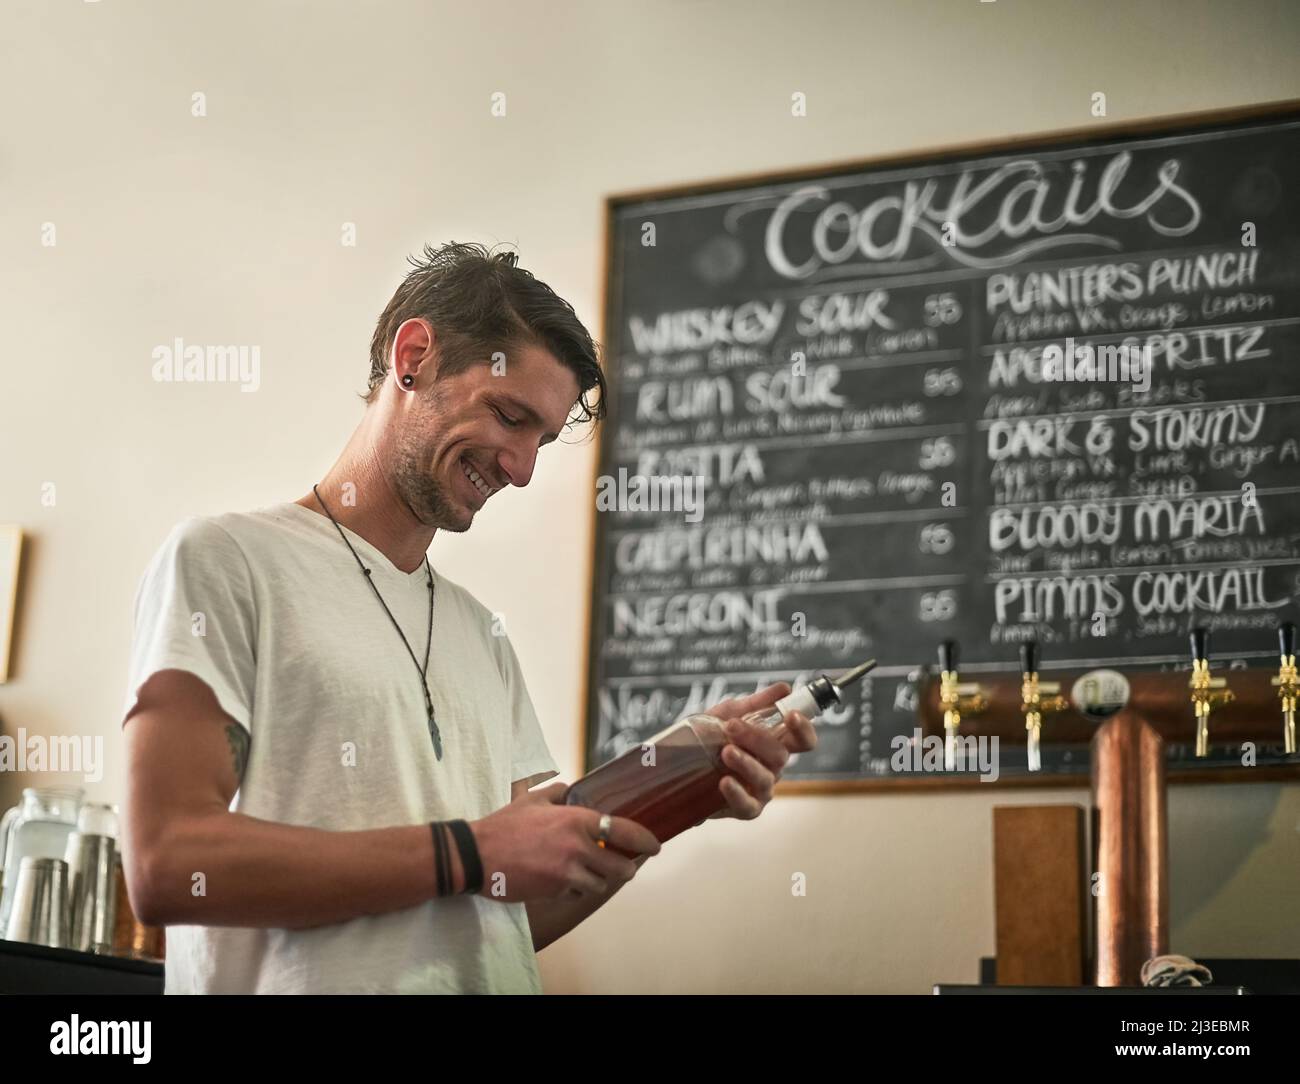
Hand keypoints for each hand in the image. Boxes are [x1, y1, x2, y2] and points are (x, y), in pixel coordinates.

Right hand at [469, 782, 660, 901]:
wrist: (476, 855)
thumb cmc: (504, 825)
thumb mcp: (532, 799)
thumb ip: (557, 792)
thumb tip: (571, 790)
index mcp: (576, 819)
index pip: (624, 831)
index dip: (645, 841)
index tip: (655, 846)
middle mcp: (577, 846)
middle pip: (621, 868)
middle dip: (625, 869)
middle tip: (622, 866)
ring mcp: (567, 872)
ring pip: (600, 884)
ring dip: (597, 880)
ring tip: (587, 872)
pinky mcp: (554, 891)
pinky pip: (576, 893)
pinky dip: (575, 888)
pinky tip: (563, 879)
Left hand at [705, 682, 817, 820]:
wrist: (679, 762)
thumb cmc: (711, 736)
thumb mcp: (730, 713)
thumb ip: (757, 703)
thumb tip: (783, 688)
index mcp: (774, 743)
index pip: (802, 740)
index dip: (803, 729)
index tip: (791, 715)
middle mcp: (772, 767)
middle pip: (780, 755)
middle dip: (757, 738)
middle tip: (732, 726)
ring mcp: (760, 789)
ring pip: (765, 778)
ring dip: (746, 763)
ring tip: (726, 752)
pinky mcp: (745, 808)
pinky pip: (748, 805)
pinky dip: (738, 794)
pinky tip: (725, 782)